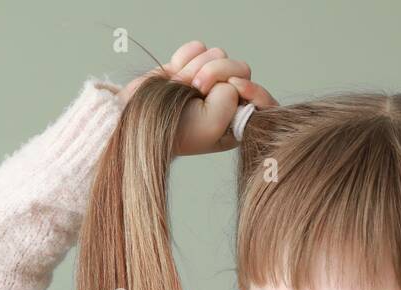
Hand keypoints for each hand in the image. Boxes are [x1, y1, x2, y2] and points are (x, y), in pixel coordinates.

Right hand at [116, 40, 278, 155]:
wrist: (137, 119)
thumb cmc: (176, 131)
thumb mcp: (213, 125)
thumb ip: (231, 99)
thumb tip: (228, 79)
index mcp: (237, 121)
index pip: (262, 99)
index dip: (252, 88)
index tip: (235, 87)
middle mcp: (226, 100)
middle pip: (240, 68)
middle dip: (216, 73)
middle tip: (197, 89)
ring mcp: (208, 82)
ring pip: (218, 55)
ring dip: (196, 68)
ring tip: (181, 87)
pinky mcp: (190, 66)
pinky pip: (198, 48)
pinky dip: (184, 57)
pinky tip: (174, 74)